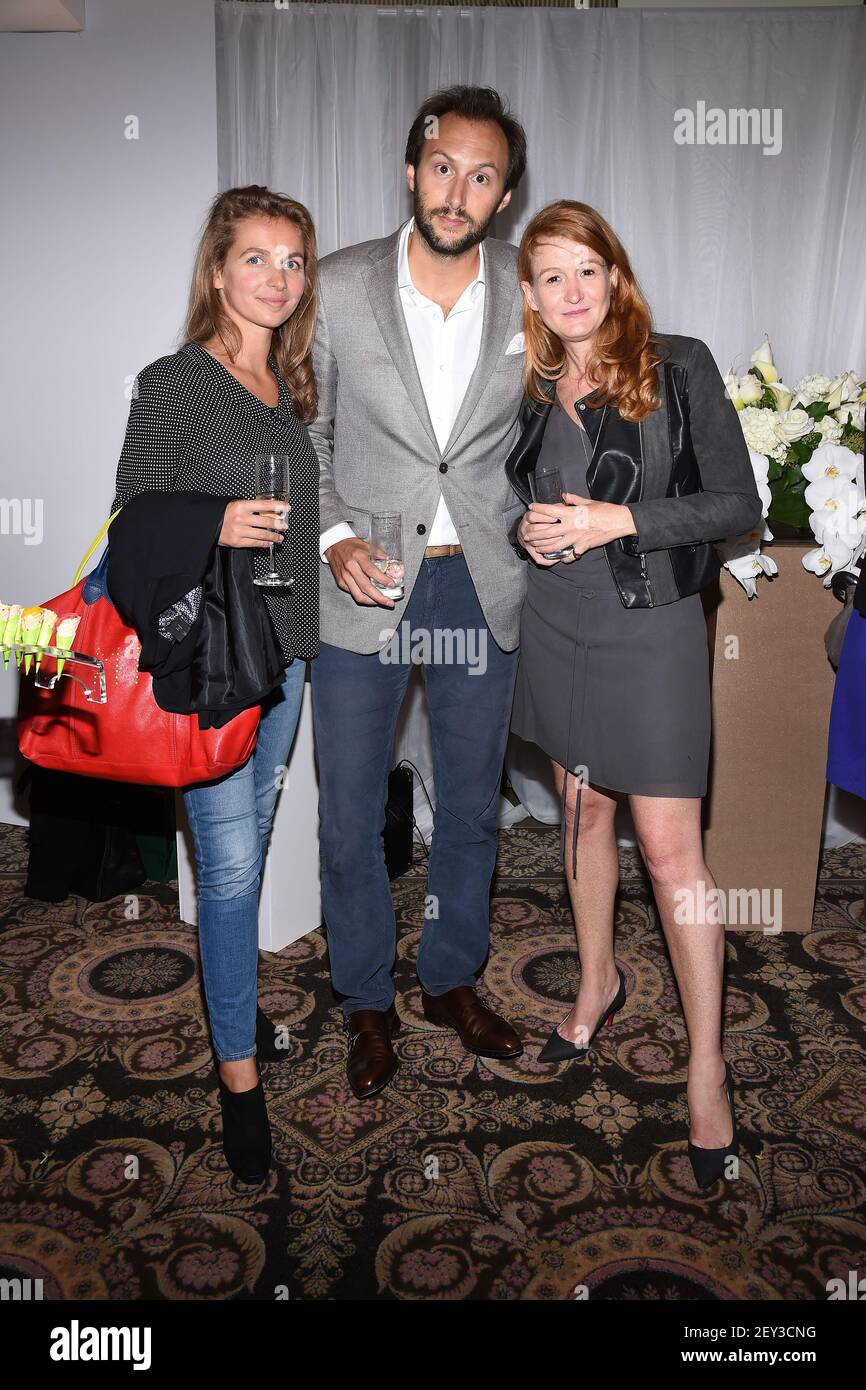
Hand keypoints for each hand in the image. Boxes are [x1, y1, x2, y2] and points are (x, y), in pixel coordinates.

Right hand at [219, 498, 288, 547]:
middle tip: (285, 526)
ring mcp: (239, 531)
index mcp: (241, 506)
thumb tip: (269, 511)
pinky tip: (270, 543)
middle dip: (278, 524)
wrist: (208, 524)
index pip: (263, 505)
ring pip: (263, 534)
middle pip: (266, 521)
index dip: (277, 506)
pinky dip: (265, 543)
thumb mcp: (236, 505)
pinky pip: (255, 543)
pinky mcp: (237, 541)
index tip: (286, 508)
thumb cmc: (224, 513)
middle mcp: (241, 518)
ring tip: (280, 537)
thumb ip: (251, 507)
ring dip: (274, 536)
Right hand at [324, 537, 395, 607]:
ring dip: (372, 601)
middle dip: (380, 597)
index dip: (382, 580)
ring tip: (382, 602)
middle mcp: (350, 568)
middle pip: (366, 587)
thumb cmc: (351, 546)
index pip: (371, 571)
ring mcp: (344, 577)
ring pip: (359, 595)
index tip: (391, 584)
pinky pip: (353, 594)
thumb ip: (380, 555)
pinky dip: (364, 598)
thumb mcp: (367, 545)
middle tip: (390, 602)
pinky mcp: (341, 583)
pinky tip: (371, 597)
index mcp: (358, 556)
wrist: (334, 545)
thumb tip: (391, 566)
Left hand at [521, 494, 635, 559]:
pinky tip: (559, 558)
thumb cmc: (605, 510)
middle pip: (546, 532)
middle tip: (527, 534)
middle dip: (534, 534)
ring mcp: (576, 538)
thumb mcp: (588, 501)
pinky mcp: (582, 547)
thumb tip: (564, 496)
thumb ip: (574, 499)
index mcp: (571, 513)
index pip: (549, 511)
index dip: (537, 509)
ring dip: (543, 547)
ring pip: (554, 546)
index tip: (530, 508)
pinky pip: (570, 555)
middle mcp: (570, 526)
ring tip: (536, 548)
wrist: (619, 521)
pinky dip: (563, 558)